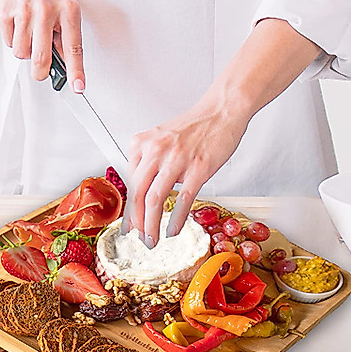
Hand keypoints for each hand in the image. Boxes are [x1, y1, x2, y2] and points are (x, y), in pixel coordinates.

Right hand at [0, 0, 84, 88]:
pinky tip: (17, 23)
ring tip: (29, 33)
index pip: (74, 46)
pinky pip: (8, 42)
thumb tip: (65, 62)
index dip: (76, 70)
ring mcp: (25, 10)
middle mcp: (47, 9)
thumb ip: (65, 32)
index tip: (78, 87)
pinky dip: (12, 39)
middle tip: (41, 70)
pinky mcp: (6, 12)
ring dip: (25, 50)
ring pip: (22, 52)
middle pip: (41, 58)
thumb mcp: (63, 3)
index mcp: (68, 8)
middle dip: (40, 72)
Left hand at [125, 96, 249, 246]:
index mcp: (143, 143)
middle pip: (138, 194)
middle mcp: (155, 150)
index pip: (130, 183)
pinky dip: (176, 220)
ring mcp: (176, 159)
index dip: (129, 209)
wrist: (221, 111)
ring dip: (151, 226)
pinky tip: (173, 230)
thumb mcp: (161, 139)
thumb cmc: (194, 126)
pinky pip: (183, 199)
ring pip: (155, 200)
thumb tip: (142, 194)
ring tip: (152, 240)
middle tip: (139, 238)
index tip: (129, 224)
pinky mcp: (198, 168)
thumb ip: (149, 162)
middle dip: (136, 223)